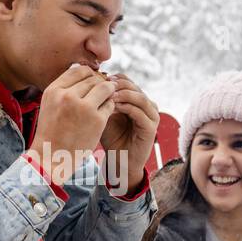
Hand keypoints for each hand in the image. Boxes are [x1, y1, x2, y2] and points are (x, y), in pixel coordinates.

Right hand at [29, 64, 116, 185]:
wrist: (52, 157)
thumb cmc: (52, 131)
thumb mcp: (50, 104)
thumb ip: (64, 88)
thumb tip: (85, 72)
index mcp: (54, 90)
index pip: (79, 70)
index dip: (89, 75)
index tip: (92, 83)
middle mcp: (68, 96)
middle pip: (93, 79)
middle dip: (100, 84)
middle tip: (103, 92)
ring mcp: (83, 108)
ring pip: (105, 88)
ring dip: (108, 93)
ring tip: (105, 100)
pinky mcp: (97, 120)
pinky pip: (110, 104)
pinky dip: (110, 106)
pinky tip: (105, 114)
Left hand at [98, 73, 158, 196]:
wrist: (119, 161)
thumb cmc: (111, 139)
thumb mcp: (104, 115)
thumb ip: (102, 100)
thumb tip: (90, 82)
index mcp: (136, 100)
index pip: (127, 81)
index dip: (114, 78)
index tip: (98, 79)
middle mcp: (147, 106)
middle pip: (134, 86)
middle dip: (118, 84)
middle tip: (103, 85)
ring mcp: (151, 116)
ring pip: (139, 97)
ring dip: (123, 94)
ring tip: (108, 94)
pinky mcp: (151, 128)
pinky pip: (140, 112)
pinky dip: (126, 107)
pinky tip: (113, 107)